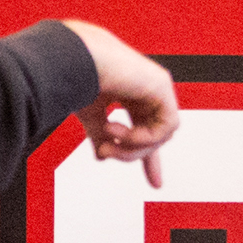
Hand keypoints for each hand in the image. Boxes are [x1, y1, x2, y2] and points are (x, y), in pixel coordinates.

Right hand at [61, 20, 180, 187]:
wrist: (75, 58)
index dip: (147, 157)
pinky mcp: (163, 85)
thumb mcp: (91, 115)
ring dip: (134, 147)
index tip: (156, 184)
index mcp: (132, 95)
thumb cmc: (78, 78)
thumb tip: (103, 157)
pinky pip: (167, 126)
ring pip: (163, 135)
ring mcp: (157, 87)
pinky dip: (145, 136)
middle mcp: (148, 91)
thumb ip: (100, 135)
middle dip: (133, 154)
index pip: (147, 131)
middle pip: (155, 138)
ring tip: (107, 138)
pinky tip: (121, 130)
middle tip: (104, 152)